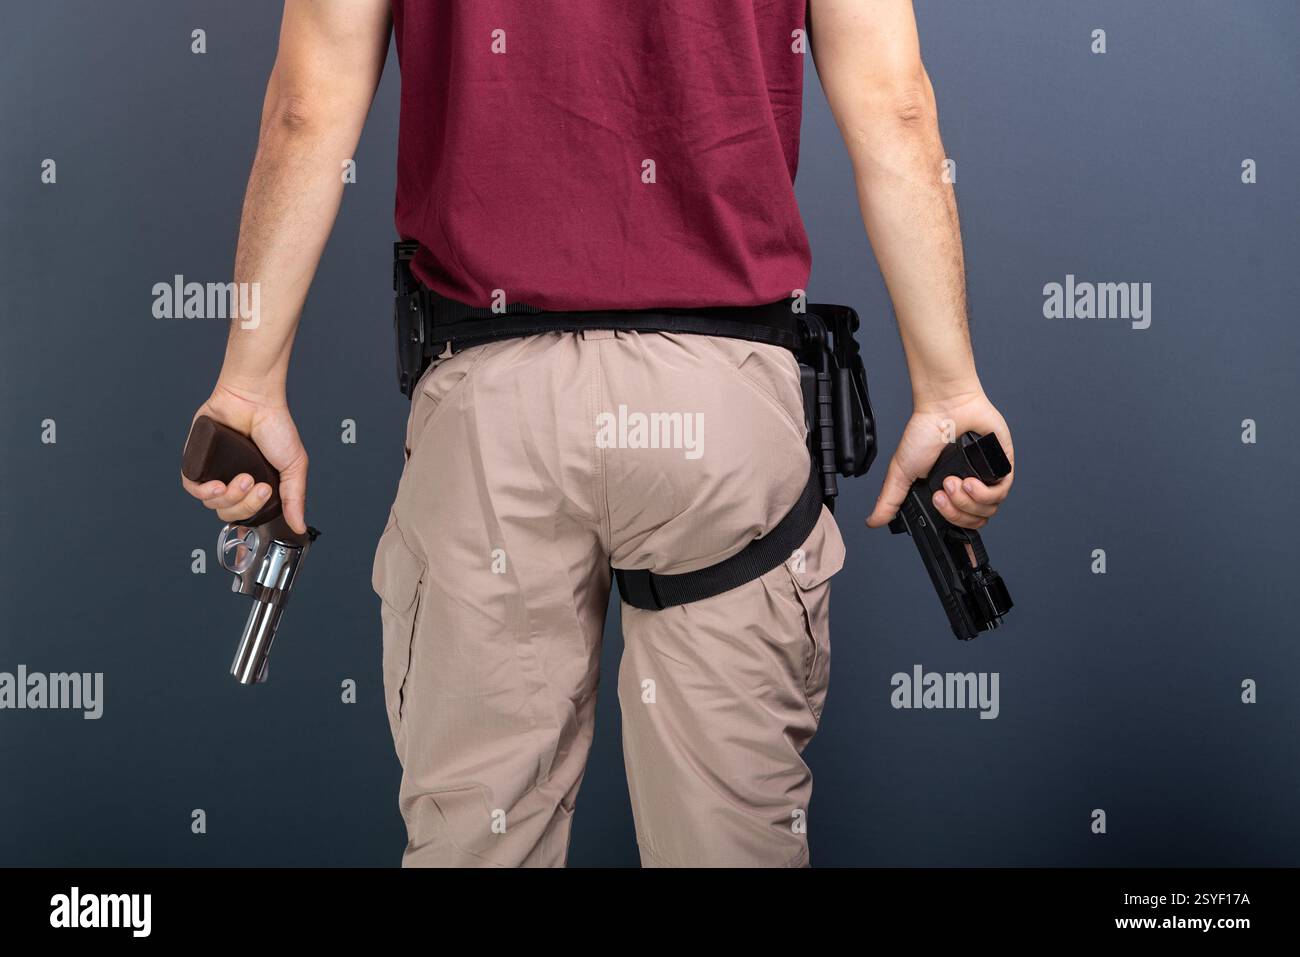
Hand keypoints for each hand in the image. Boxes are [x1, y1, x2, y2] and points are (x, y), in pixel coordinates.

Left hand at [180, 380, 309, 533]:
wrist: (254, 400)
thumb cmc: (275, 425)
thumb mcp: (294, 465)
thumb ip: (295, 497)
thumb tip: (299, 525)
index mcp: (257, 486)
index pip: (249, 514)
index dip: (254, 512)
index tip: (265, 495)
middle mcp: (235, 481)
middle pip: (229, 513)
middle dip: (244, 503)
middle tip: (255, 484)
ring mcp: (215, 472)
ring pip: (212, 504)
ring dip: (227, 496)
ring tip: (241, 477)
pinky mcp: (197, 462)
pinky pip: (193, 488)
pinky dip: (204, 491)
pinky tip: (217, 484)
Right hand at [865, 390, 1013, 530]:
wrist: (944, 409)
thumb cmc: (924, 433)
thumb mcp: (901, 472)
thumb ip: (889, 499)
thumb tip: (873, 521)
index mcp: (947, 494)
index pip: (956, 525)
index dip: (956, 533)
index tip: (949, 538)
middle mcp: (968, 490)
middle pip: (972, 522)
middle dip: (955, 513)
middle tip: (941, 493)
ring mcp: (985, 479)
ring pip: (986, 512)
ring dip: (967, 502)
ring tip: (954, 481)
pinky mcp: (1001, 468)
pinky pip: (1000, 494)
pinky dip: (983, 492)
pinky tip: (969, 480)